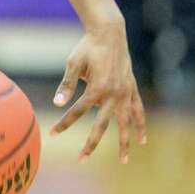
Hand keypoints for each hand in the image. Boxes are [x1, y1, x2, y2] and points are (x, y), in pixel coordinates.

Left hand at [50, 20, 147, 162]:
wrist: (110, 33)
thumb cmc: (87, 48)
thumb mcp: (73, 64)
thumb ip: (66, 85)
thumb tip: (57, 103)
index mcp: (98, 88)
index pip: (78, 112)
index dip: (64, 123)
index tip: (52, 134)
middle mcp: (114, 94)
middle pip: (102, 125)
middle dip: (91, 144)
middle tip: (81, 160)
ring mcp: (126, 92)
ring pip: (125, 123)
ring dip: (124, 142)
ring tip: (124, 161)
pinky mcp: (132, 89)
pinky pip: (138, 111)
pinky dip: (139, 125)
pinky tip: (142, 140)